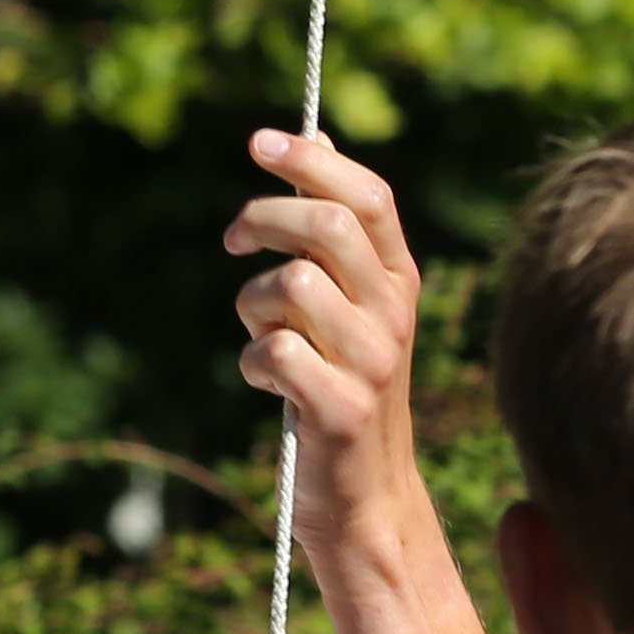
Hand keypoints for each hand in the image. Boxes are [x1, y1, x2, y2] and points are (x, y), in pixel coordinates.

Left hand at [225, 127, 427, 564]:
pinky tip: (268, 382)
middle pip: (326, 227)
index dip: (312, 161)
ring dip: (251, 303)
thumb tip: (314, 135)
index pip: (368, 197)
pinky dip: (252, 361)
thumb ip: (337, 232)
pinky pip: (273, 352)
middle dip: (264, 218)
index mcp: (400, 280)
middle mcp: (394, 315)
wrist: (367, 498)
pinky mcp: (341, 408)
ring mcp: (372, 363)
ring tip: (260, 334)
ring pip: (290, 286)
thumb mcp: (351, 305)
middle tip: (234, 238)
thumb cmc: (344, 388)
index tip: (259, 142)